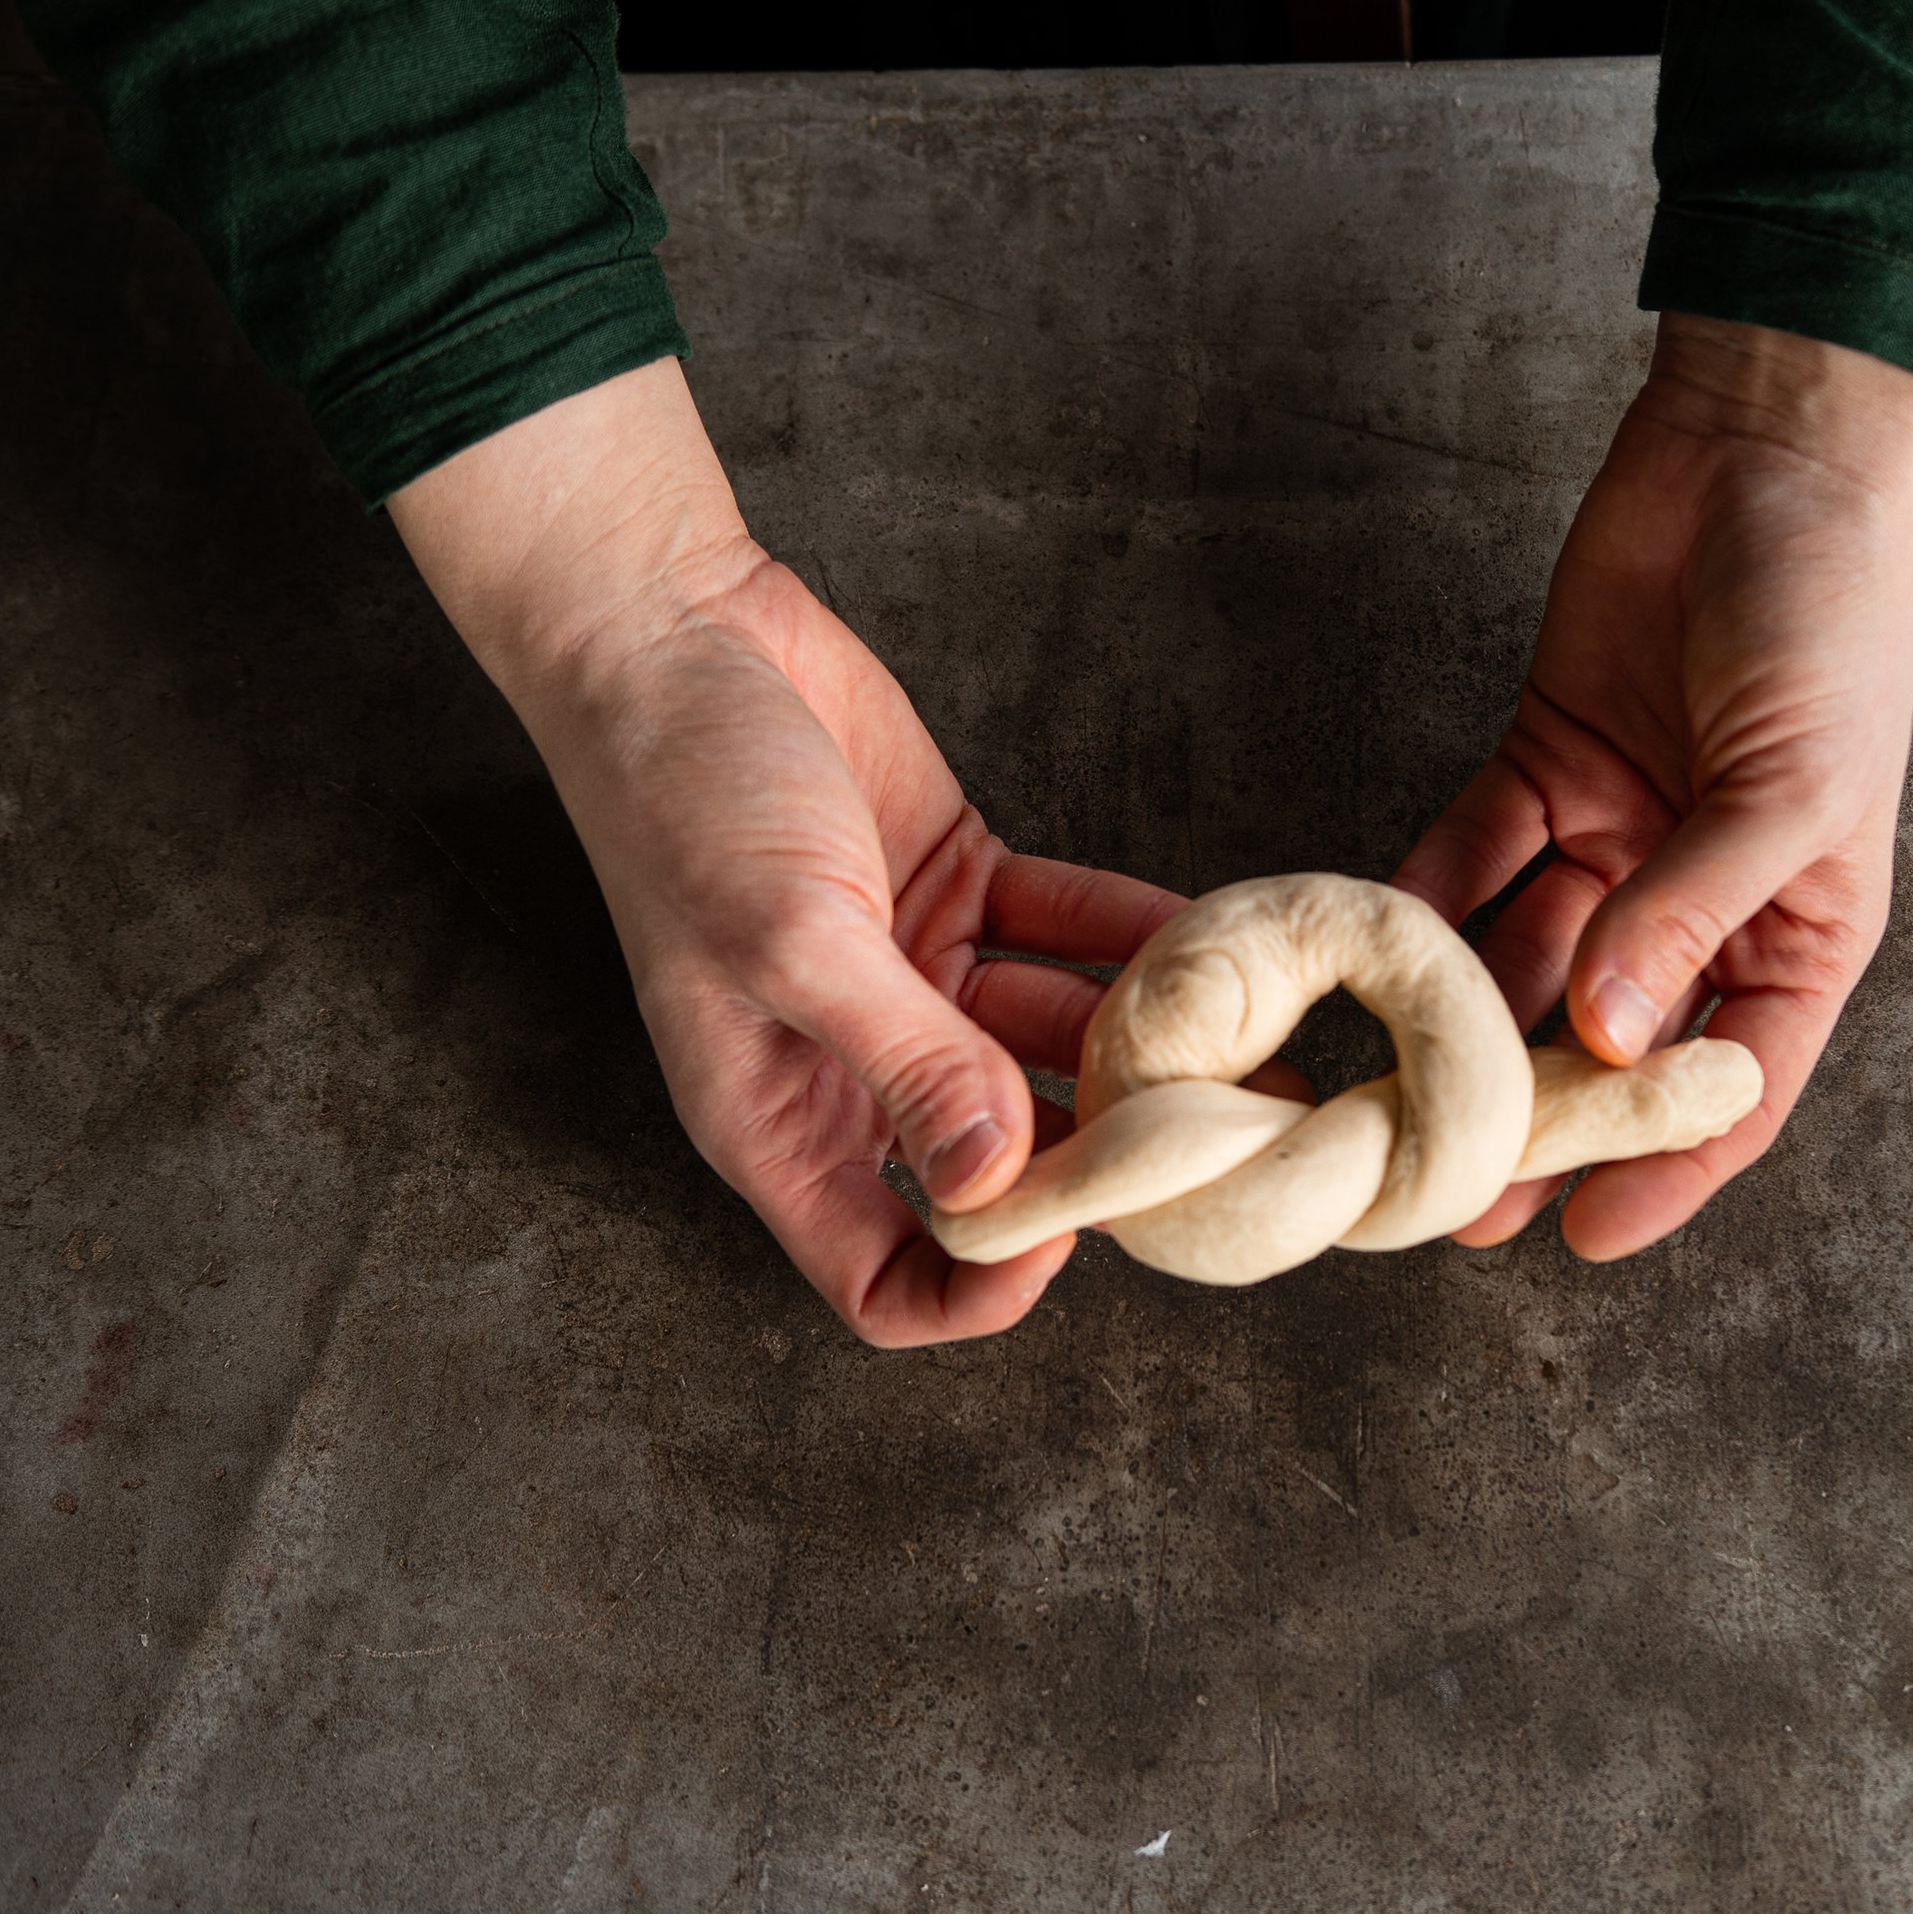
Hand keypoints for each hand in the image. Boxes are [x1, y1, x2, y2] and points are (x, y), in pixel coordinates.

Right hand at [390, 361, 1179, 1345]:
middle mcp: (851, 1064)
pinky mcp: (959, 881)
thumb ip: (901, 1056)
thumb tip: (994, 1181)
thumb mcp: (789, 936)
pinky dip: (1131, 939)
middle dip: (1094, 1162)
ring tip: (1239, 1047)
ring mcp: (912, 971)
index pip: (885, 1276)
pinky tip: (1206, 939)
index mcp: (778, 1117)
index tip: (1067, 1234)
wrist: (673, 630)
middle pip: (994, 1167)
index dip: (977, 1283)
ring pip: (1047, 1046)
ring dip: (1137, 1050)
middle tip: (1204, 1142)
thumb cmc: (685, 795)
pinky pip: (1066, 933)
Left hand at [1398, 314, 1912, 1258]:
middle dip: (1537, 1114)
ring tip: (1391, 1101)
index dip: (1668, 1159)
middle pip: (1614, 1033)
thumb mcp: (1791, 782)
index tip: (1587, 1235)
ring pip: (1528, 956)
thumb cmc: (1832, 615)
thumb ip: (1695, 909)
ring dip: (1465, 1027)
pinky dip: (1425, 901)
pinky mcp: (1546, 757)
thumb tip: (1609, 1036)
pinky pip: (1475, 853)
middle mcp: (1705, 890)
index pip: (1736, 1075)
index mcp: (1802, 918)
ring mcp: (1620, 827)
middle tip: (1452, 1196)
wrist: (1767, 450)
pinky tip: (1368, 953)